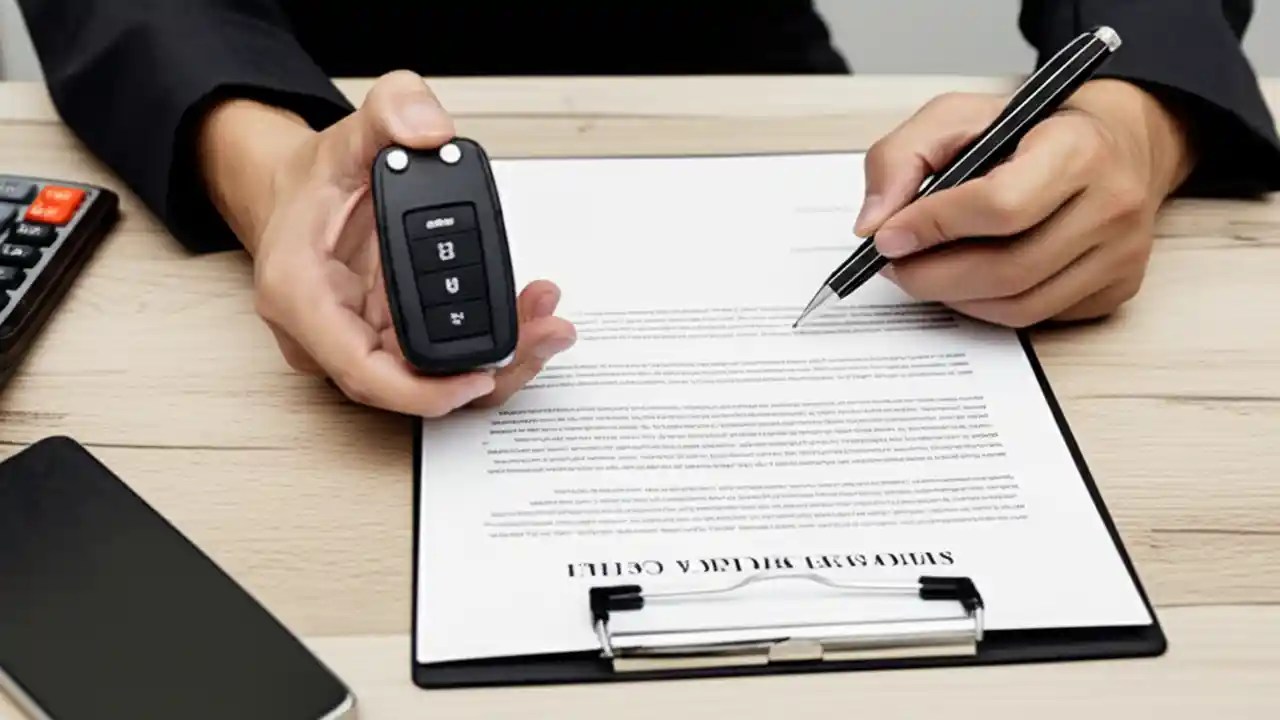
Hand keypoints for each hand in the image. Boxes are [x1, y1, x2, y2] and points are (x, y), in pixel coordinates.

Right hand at [198, 71, 575, 415]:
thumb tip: (431, 130)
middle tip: (545, 332)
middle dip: (487, 371)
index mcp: (301, 293)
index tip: (477, 381)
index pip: (360, 370)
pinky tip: (525, 314)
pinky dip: (486, 344)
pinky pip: (438, 360)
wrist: (299, 195)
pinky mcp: (388, 341)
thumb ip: (392, 110)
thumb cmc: (315, 180)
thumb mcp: (351, 129)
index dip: (421, 391)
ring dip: (497, 360)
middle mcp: (325, 333)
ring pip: (430, 381)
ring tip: (546, 319)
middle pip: (408, 386)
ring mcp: (359, 342)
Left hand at [856, 79, 1193, 326]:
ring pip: (1019, 304)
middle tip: (892, 265)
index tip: (887, 237)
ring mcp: (1120, 254)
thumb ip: (902, 157)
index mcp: (1078, 148)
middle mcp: (1112, 204)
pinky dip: (986, 307)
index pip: (1000, 205)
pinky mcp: (1116, 289)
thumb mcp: (959, 117)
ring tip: (920, 273)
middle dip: (932, 275)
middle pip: (1007, 267)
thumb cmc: (1031, 130)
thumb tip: (873, 223)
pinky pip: (1036, 316)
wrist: (1115, 144)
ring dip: (953, 297)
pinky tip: (964, 282)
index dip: (934, 227)